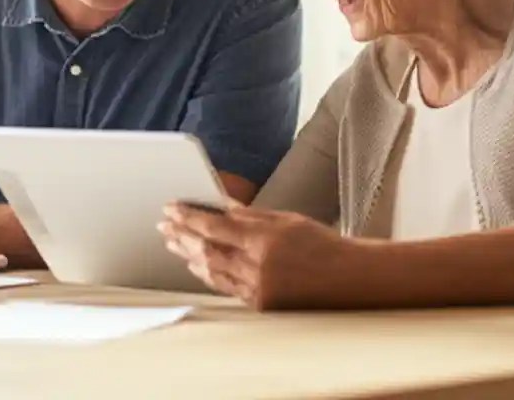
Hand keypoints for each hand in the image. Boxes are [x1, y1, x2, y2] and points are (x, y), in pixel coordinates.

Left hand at [158, 203, 356, 309]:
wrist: (349, 280)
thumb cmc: (321, 245)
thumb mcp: (287, 220)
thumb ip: (251, 216)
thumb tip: (220, 207)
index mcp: (264, 240)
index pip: (215, 226)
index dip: (189, 217)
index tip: (171, 209)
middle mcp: (257, 266)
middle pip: (207, 249)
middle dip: (182, 236)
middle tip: (164, 226)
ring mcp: (258, 289)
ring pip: (212, 271)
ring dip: (190, 255)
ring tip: (173, 243)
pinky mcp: (260, 305)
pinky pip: (226, 287)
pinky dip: (209, 274)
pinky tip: (198, 265)